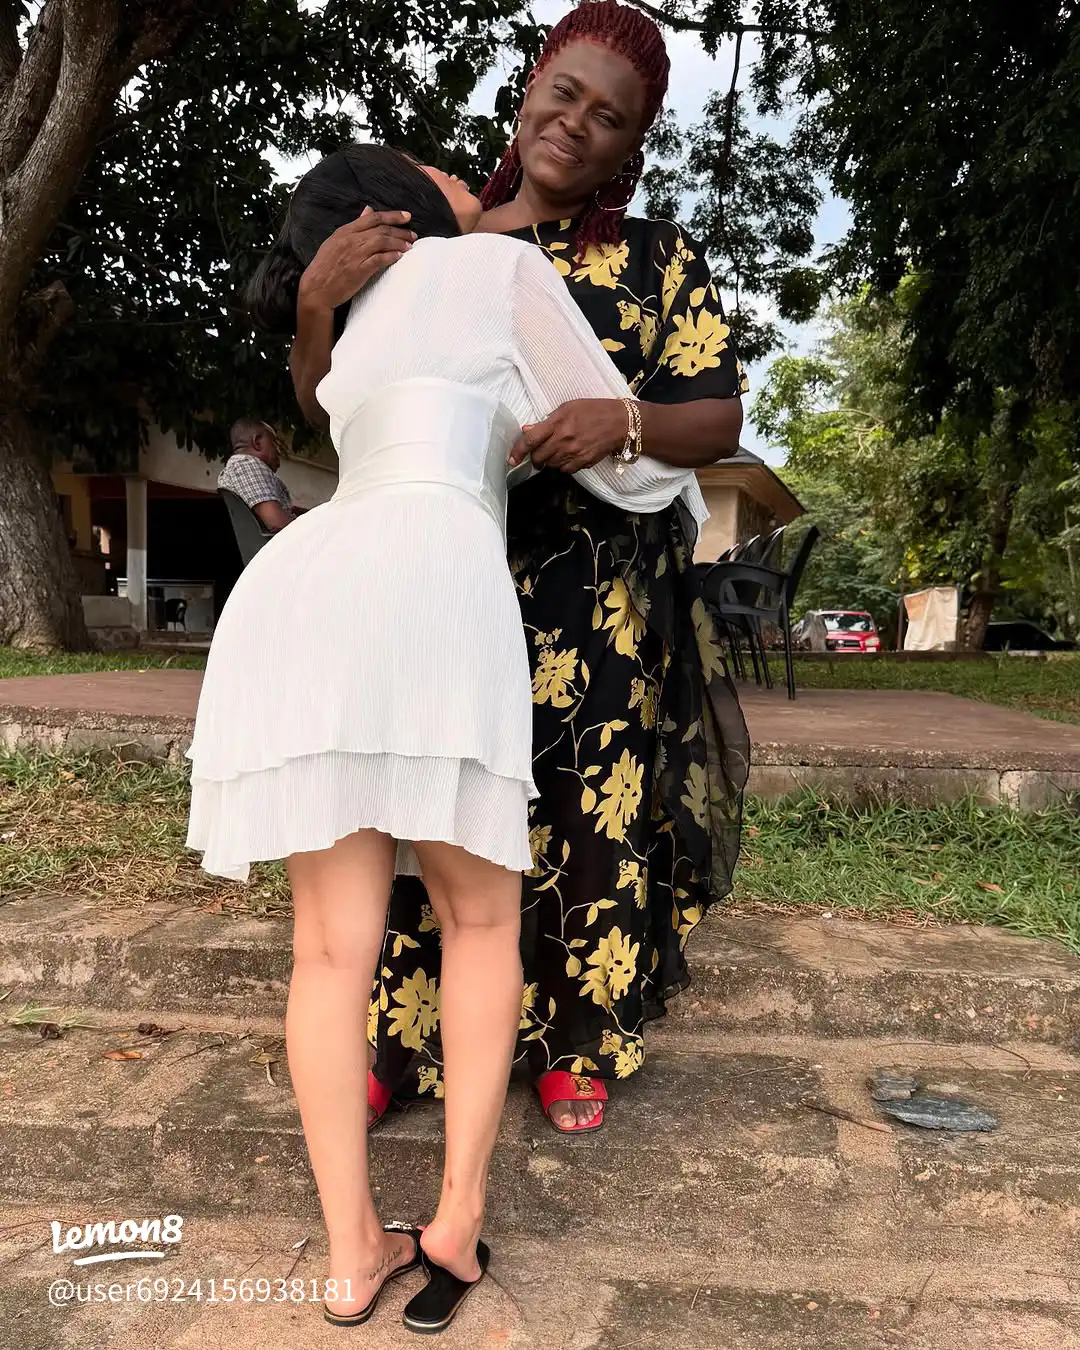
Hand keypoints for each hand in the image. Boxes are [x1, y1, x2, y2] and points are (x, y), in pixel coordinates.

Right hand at [297, 207, 415, 312]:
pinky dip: (391, 256)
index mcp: (345, 231)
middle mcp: (350, 240)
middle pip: (381, 229)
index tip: (407, 216)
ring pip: (382, 242)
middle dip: (400, 230)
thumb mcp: (336, 241)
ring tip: (410, 246)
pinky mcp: (358, 270)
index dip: (392, 215)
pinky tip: (399, 257)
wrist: (316, 289)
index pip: (373, 218)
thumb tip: (368, 211)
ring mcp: (354, 255)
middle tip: (413, 235)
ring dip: (399, 243)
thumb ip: (354, 227)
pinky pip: (379, 259)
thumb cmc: (326, 267)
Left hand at [509, 399, 628, 472]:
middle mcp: (564, 440)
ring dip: (549, 461)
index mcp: (558, 423)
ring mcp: (574, 453)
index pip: (531, 440)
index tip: (512, 459)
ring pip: (551, 465)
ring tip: (557, 451)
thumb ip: (547, 421)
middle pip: (539, 457)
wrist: (620, 423)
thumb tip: (527, 429)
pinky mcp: (584, 463)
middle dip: (536, 458)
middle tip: (539, 454)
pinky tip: (569, 456)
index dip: (518, 451)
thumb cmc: (593, 410)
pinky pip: (565, 470)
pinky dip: (563, 466)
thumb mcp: (568, 408)